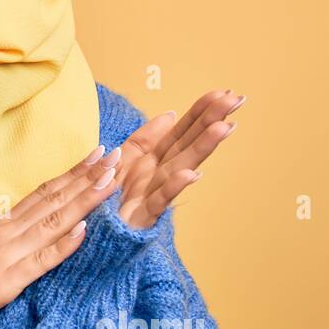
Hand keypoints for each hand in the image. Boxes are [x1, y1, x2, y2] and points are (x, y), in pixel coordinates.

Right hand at [0, 143, 121, 328]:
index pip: (44, 192)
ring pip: (53, 223)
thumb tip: (39, 227)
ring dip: (84, 201)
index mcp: (2, 224)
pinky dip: (63, 245)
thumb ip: (10, 237)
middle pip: (54, 199)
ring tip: (109, 181)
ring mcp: (7, 255)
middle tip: (116, 155)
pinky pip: (40, 261)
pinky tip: (83, 230)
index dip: (73, 173)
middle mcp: (7, 232)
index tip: (97, 154)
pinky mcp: (6, 281)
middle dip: (87, 177)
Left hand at [113, 89, 244, 228]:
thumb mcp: (120, 159)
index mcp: (151, 160)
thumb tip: (170, 113)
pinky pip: (159, 200)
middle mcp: (157, 175)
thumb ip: (145, 138)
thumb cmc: (105, 200)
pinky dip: (174, 187)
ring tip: (224, 128)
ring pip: (181, 166)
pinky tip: (191, 173)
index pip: (181, 131)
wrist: (91, 236)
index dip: (200, 112)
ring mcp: (152, 195)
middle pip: (187, 143)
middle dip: (211, 121)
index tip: (223, 92)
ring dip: (202, 147)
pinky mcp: (142, 217)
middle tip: (237, 100)